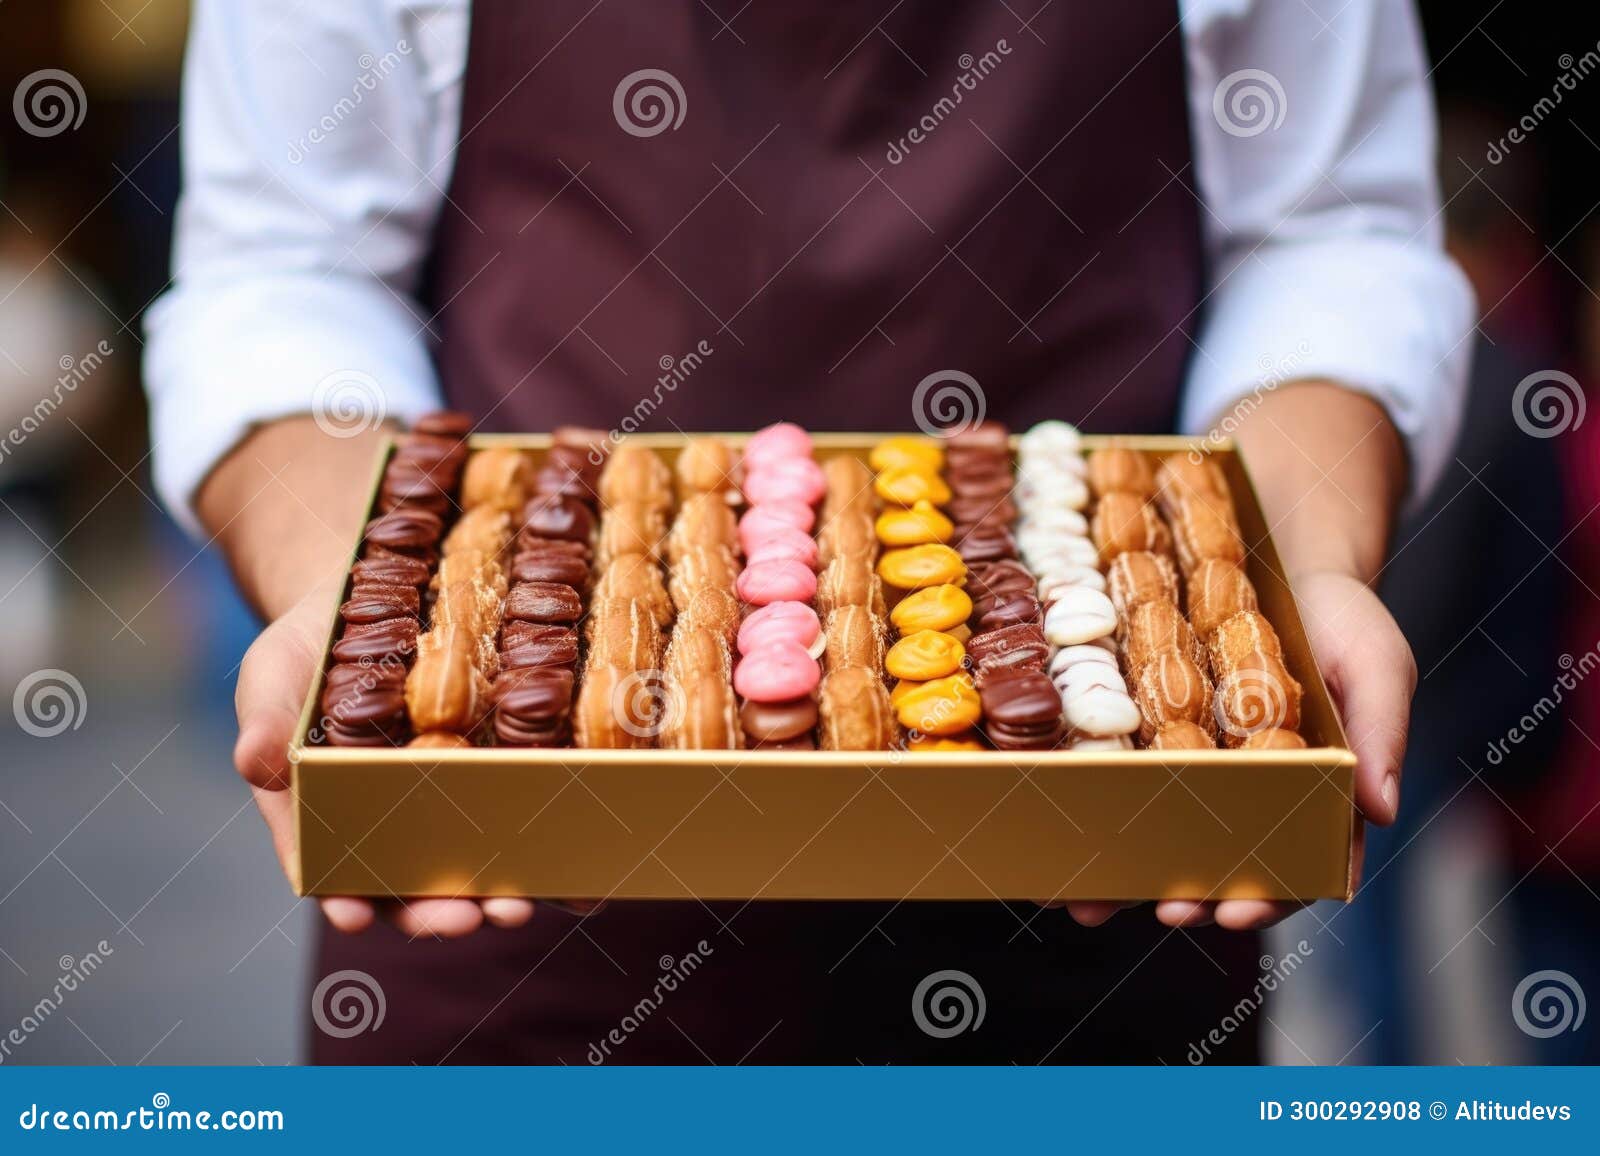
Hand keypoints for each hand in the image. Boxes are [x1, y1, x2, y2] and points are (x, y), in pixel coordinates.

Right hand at [237, 589, 536, 937]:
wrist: (374, 592)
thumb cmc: (307, 643)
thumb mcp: (275, 670)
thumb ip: (263, 717)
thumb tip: (254, 761)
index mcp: (325, 813)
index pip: (331, 871)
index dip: (345, 897)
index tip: (358, 914)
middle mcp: (389, 821)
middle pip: (410, 884)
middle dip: (438, 910)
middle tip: (466, 919)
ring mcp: (446, 800)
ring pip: (471, 861)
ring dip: (495, 890)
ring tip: (518, 902)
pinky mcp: (496, 768)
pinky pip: (520, 807)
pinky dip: (541, 835)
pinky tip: (571, 854)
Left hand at [1066, 381, 1412, 931]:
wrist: (1276, 547)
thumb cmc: (1340, 617)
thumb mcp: (1375, 664)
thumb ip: (1382, 732)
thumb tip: (1383, 810)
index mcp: (1306, 796)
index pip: (1291, 866)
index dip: (1267, 898)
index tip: (1236, 915)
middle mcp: (1241, 793)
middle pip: (1210, 865)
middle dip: (1183, 897)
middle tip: (1159, 910)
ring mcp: (1183, 765)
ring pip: (1149, 834)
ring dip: (1117, 874)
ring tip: (1083, 899)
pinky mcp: (1135, 729)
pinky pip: (1106, 773)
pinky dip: (1080, 802)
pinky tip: (1048, 820)